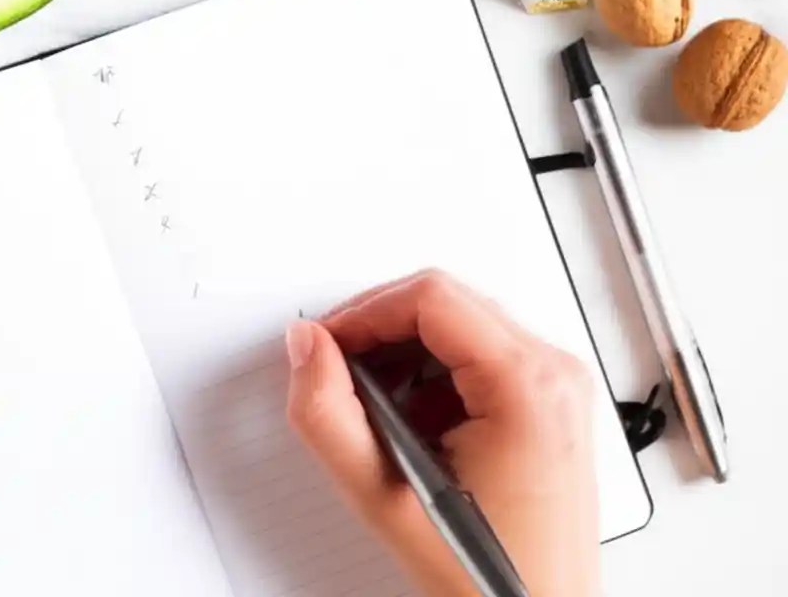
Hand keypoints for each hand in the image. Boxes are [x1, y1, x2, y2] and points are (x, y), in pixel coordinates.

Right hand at [284, 270, 598, 596]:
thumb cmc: (489, 578)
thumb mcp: (385, 496)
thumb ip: (329, 415)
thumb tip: (308, 349)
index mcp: (528, 385)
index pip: (430, 298)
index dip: (363, 311)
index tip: (325, 344)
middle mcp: (555, 374)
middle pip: (446, 303)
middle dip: (378, 330)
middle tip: (335, 372)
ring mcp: (558, 388)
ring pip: (460, 325)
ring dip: (403, 354)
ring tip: (372, 409)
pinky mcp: (549, 404)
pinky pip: (479, 358)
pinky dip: (431, 377)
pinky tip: (410, 426)